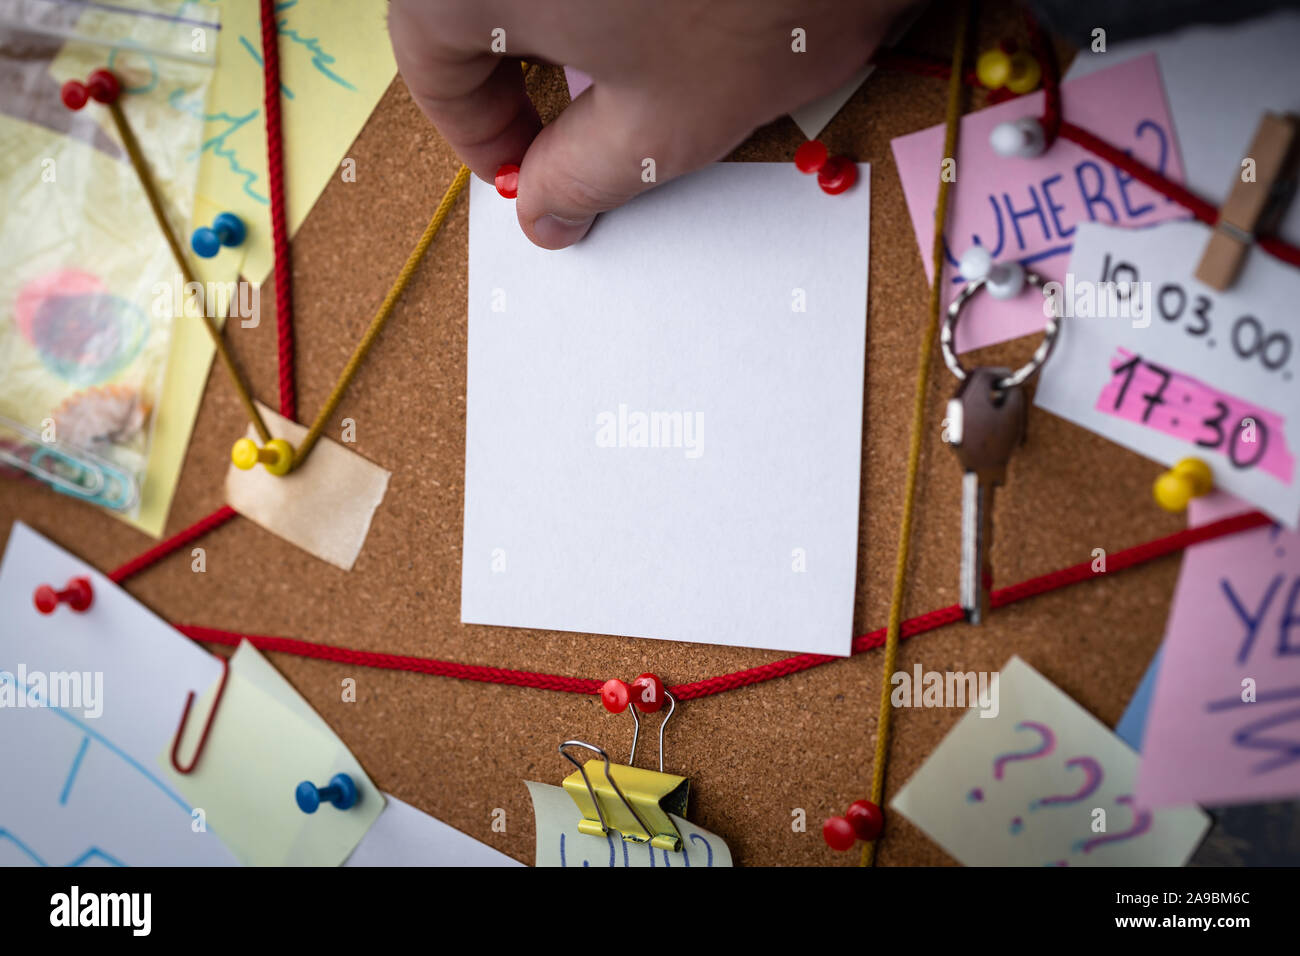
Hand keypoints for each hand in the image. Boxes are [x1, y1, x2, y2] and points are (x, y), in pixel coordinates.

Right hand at [389, 0, 914, 248]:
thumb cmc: (762, 1)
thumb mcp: (660, 125)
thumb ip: (578, 180)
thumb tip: (538, 213)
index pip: (431, 60)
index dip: (481, 132)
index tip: (526, 171)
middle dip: (525, 69)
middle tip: (582, 121)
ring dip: (570, 16)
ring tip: (644, 52)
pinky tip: (670, 1)